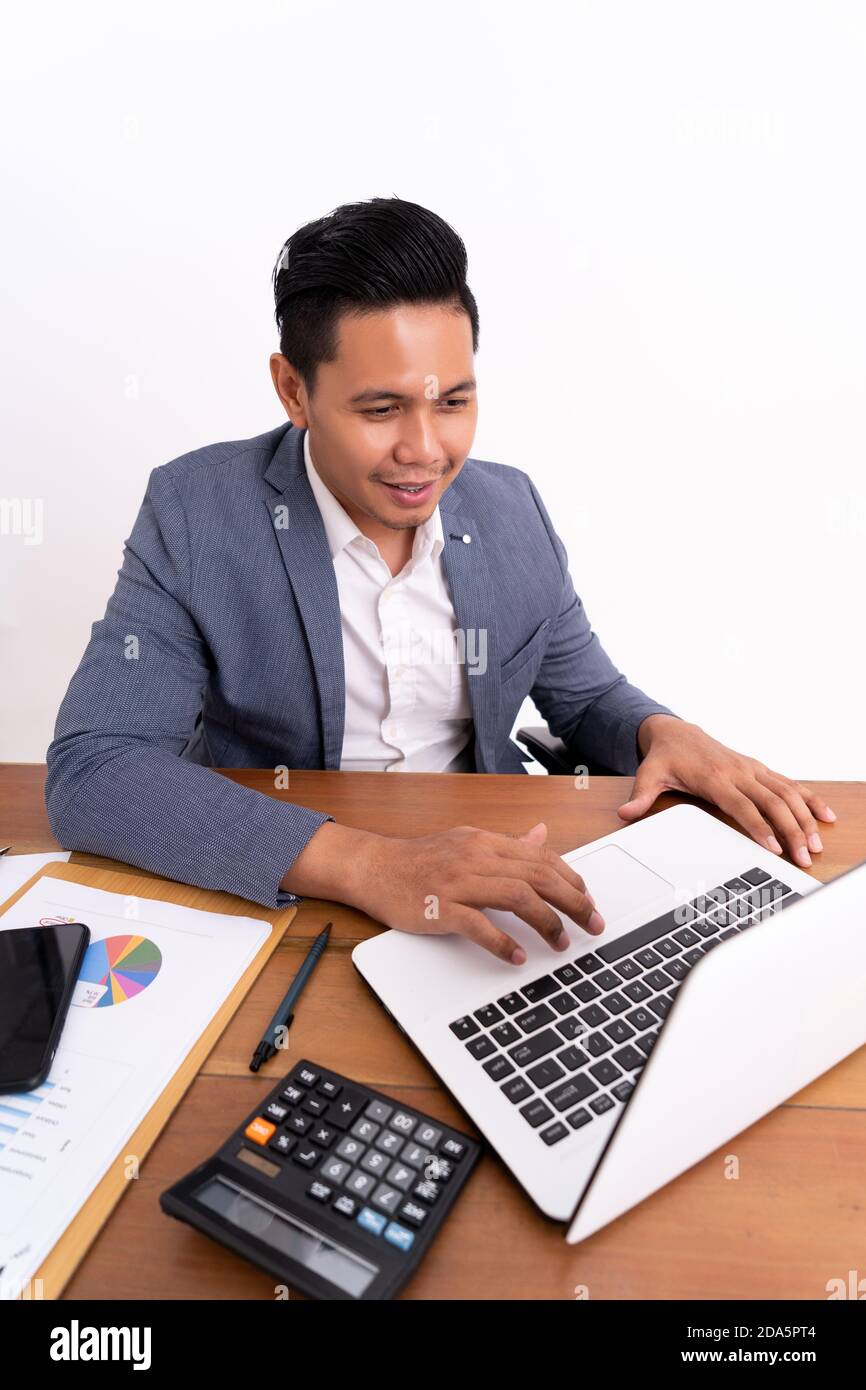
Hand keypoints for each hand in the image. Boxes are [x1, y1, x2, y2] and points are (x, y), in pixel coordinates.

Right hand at [287, 818, 604, 964]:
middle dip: (573, 901)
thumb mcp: (467, 842)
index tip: (588, 900)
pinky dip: (501, 942)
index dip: (572, 880)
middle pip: (538, 876)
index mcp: (485, 841)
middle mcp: (476, 856)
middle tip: (593, 924)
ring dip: (546, 922)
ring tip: (562, 943)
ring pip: (516, 896)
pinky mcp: (439, 907)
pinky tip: (516, 957)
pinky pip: (477, 924)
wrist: (373, 867)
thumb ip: (507, 843)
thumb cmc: (419, 859)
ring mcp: (458, 881)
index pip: (541, 857)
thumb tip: (543, 835)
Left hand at [619, 715, 836, 868]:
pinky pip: (790, 784)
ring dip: (805, 818)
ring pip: (787, 793)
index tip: (774, 847)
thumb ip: (640, 796)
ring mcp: (752, 769)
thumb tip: (625, 813)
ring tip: (817, 844)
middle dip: (790, 830)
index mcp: (714, 777)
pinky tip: (826, 816)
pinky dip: (810, 799)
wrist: (677, 732)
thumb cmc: (665, 757)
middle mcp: (739, 772)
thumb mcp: (648, 775)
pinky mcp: (759, 770)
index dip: (759, 827)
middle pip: (772, 802)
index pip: (742, 805)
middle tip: (803, 857)